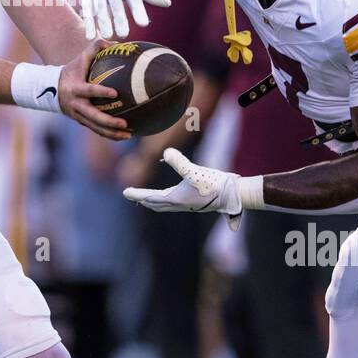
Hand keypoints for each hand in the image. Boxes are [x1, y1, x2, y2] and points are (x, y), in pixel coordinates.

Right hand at [60, 41, 130, 140]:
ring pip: (96, 127)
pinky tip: (124, 136)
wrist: (51, 89)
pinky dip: (109, 135)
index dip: (101, 92)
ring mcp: (78, 115)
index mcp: (76, 89)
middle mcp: (76, 105)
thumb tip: (116, 44)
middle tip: (124, 123)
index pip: (89, 91)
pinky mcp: (81, 122)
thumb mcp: (80, 58)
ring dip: (112, 133)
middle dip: (108, 122)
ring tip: (129, 134)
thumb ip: (96, 47)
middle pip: (93, 116)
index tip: (115, 93)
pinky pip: (96, 130)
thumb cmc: (72, 71)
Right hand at [81, 0, 170, 38]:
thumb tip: (168, 3)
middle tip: (124, 35)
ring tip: (108, 36)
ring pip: (99, 8)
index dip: (138, 11)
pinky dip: (88, 23)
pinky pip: (87, 10)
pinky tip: (90, 35)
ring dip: (102, 22)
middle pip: (115, 4)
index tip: (144, 24)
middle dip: (119, 19)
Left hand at [123, 147, 242, 228]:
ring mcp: (187, 204)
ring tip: (146, 198)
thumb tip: (165, 152)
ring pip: (164, 205)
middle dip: (142, 199)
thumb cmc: (214, 183)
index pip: (150, 197)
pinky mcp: (195, 202)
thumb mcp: (194, 171)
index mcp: (175, 199)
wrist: (233, 195)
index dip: (136, 194)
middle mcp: (179, 204)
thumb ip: (179, 162)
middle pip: (155, 204)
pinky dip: (165, 200)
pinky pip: (173, 203)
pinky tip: (170, 194)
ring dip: (153, 201)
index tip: (124, 193)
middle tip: (130, 195)